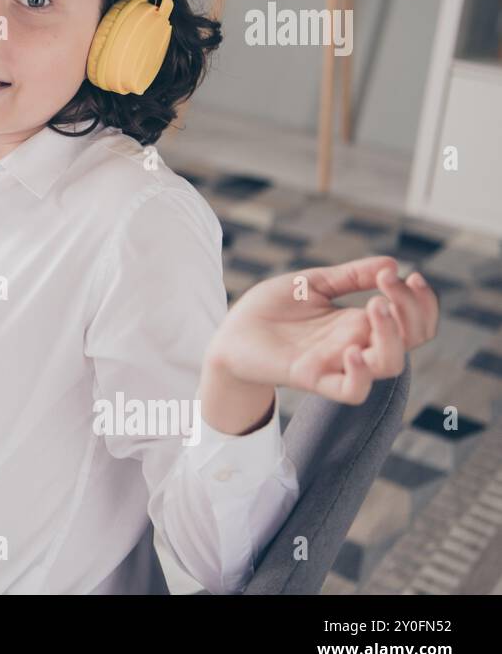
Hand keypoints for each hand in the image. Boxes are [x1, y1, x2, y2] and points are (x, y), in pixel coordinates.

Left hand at [204, 255, 437, 405]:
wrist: (231, 333)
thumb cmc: (271, 310)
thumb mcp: (313, 283)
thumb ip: (351, 276)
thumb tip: (392, 263)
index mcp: (359, 322)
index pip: (413, 320)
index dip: (422, 301)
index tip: (411, 275)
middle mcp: (356, 343)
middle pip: (412, 339)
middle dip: (412, 309)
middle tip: (388, 284)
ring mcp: (336, 363)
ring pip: (389, 364)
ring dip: (392, 335)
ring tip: (374, 305)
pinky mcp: (312, 377)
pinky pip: (351, 390)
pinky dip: (359, 374)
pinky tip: (350, 348)